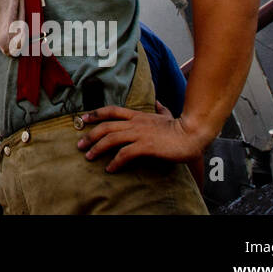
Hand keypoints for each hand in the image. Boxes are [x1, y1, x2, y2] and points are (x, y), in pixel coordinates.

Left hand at [75, 105, 207, 171]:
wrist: (192, 134)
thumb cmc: (181, 126)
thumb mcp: (168, 115)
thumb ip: (160, 109)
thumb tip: (157, 102)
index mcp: (138, 115)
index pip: (111, 110)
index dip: (95, 113)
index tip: (82, 118)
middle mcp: (135, 122)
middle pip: (105, 126)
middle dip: (90, 135)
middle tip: (79, 145)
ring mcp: (140, 133)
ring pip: (111, 138)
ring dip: (97, 148)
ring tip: (89, 157)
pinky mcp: (145, 146)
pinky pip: (124, 154)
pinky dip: (115, 162)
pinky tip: (110, 168)